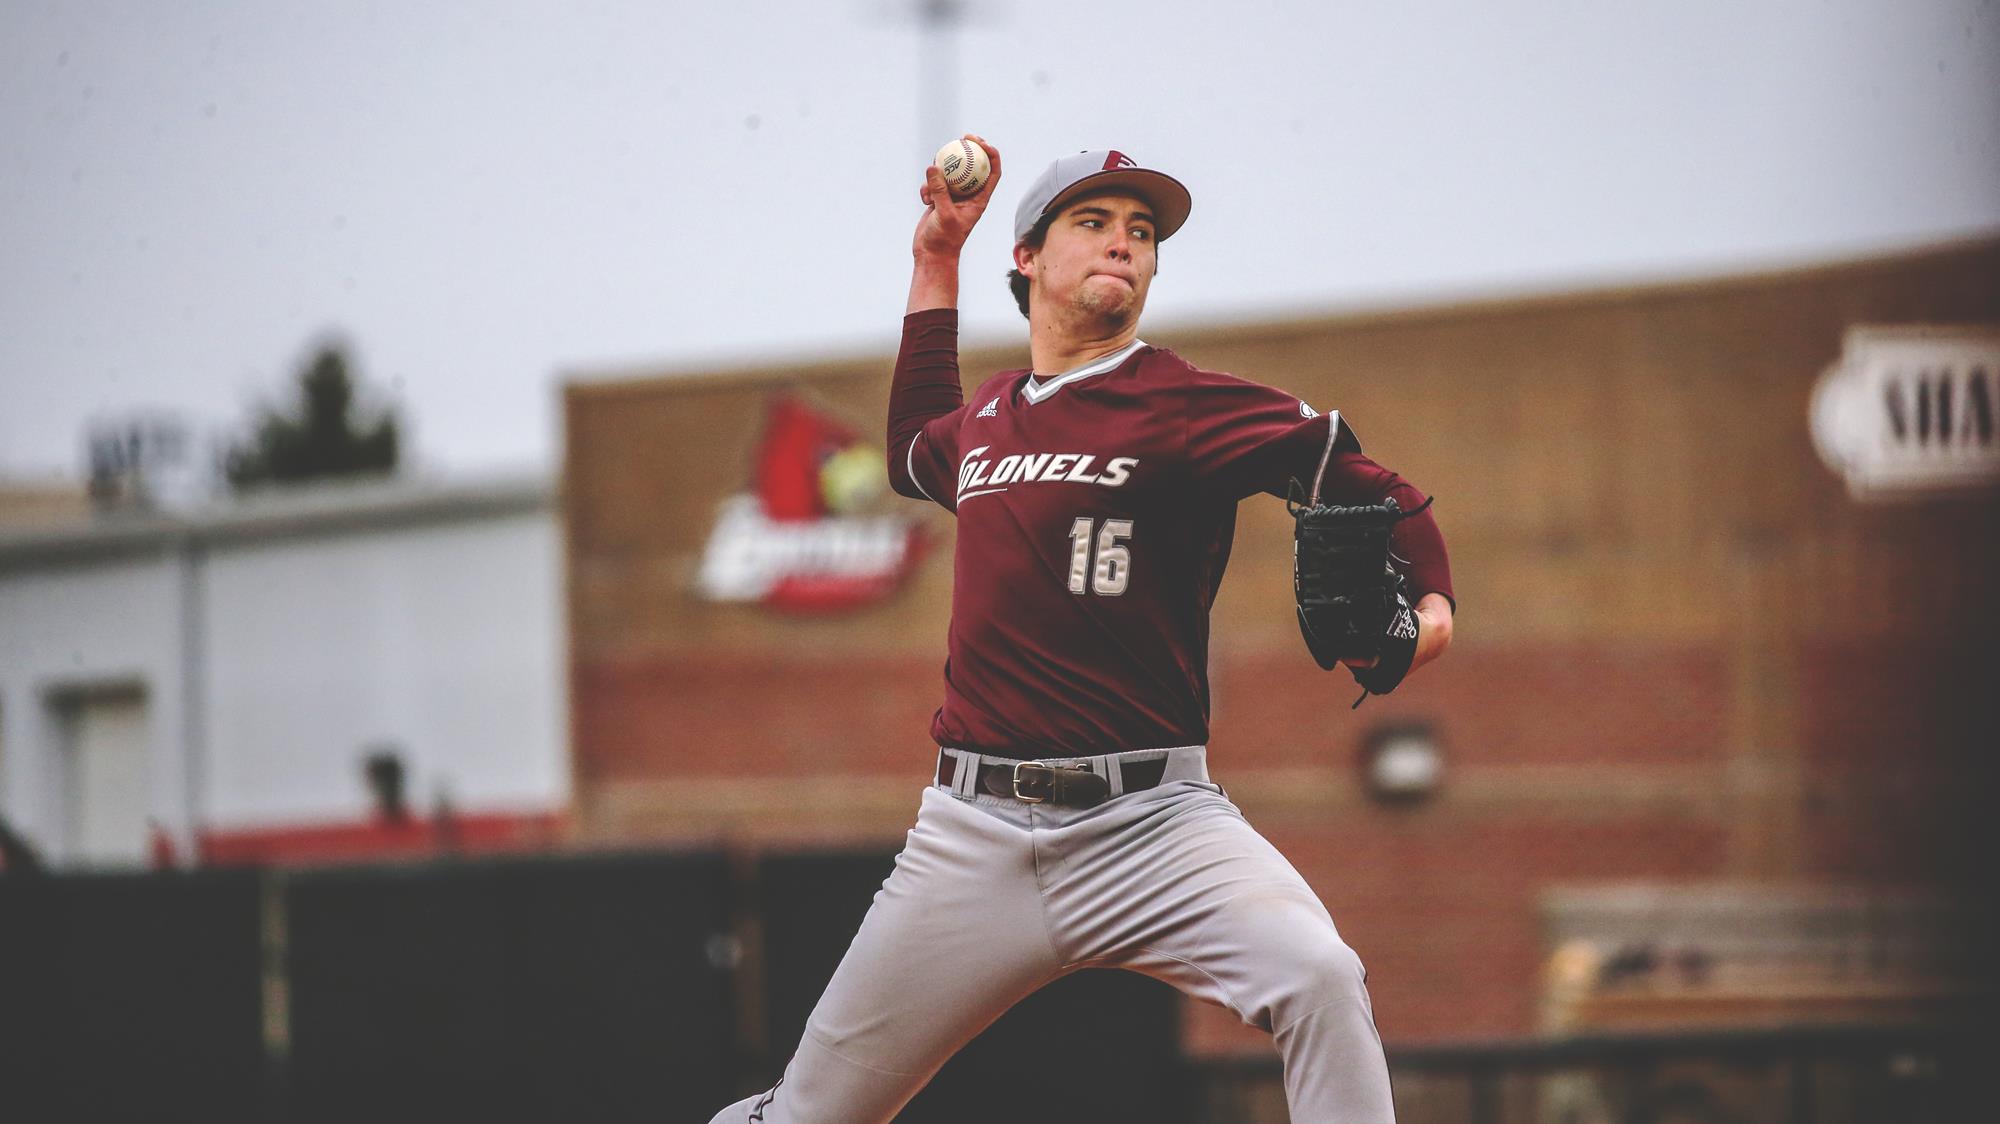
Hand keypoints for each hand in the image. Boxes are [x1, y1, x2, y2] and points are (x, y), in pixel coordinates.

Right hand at [912, 135, 1001, 261]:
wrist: (931, 253)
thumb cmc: (944, 239)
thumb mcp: (943, 214)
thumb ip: (940, 191)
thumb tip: (934, 167)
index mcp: (979, 199)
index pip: (992, 172)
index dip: (992, 155)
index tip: (982, 143)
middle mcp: (968, 195)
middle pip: (973, 166)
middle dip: (969, 149)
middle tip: (962, 137)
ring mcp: (953, 196)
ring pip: (950, 172)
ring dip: (941, 169)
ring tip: (935, 168)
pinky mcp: (938, 199)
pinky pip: (933, 184)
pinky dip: (927, 188)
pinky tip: (924, 200)